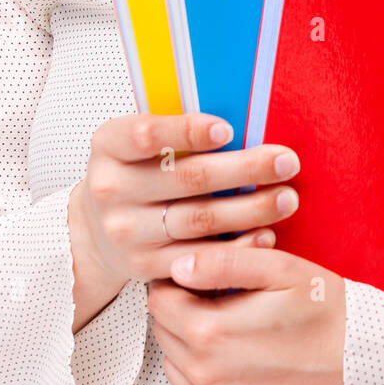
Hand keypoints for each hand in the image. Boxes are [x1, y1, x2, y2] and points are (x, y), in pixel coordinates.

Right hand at [70, 111, 302, 285]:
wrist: (96, 229)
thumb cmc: (135, 172)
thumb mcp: (136, 144)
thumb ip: (175, 131)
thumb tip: (242, 118)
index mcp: (108, 146)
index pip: (147, 135)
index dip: (188, 131)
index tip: (230, 129)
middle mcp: (110, 189)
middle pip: (188, 178)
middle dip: (245, 169)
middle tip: (287, 161)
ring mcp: (126, 231)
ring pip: (200, 219)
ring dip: (251, 208)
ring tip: (287, 198)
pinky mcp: (144, 265)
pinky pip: (200, 257)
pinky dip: (237, 247)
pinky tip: (266, 235)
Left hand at [148, 244, 345, 384]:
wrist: (365, 362)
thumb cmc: (328, 312)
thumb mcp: (280, 268)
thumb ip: (223, 261)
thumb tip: (178, 265)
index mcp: (212, 331)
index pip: (159, 300)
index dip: (176, 283)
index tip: (200, 281)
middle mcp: (208, 376)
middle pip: (163, 334)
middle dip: (183, 314)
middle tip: (221, 305)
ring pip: (173, 371)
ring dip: (189, 352)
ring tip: (230, 338)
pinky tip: (219, 379)